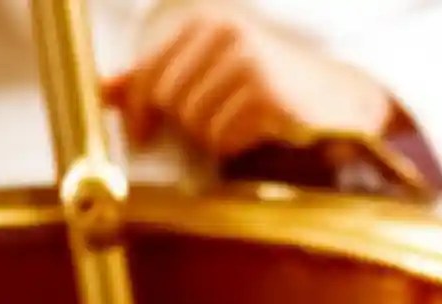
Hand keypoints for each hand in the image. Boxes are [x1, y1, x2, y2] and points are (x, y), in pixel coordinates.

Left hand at [102, 10, 393, 156]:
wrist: (339, 100)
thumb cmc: (271, 89)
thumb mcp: (210, 70)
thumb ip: (158, 77)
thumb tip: (102, 93)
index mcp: (205, 20)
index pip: (149, 72)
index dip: (138, 110)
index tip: (140, 136)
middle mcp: (224, 31)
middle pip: (170, 100)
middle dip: (188, 124)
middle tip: (219, 127)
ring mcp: (246, 60)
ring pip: (196, 122)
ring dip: (215, 136)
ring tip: (244, 127)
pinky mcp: (265, 93)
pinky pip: (223, 136)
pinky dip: (237, 145)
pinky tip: (260, 134)